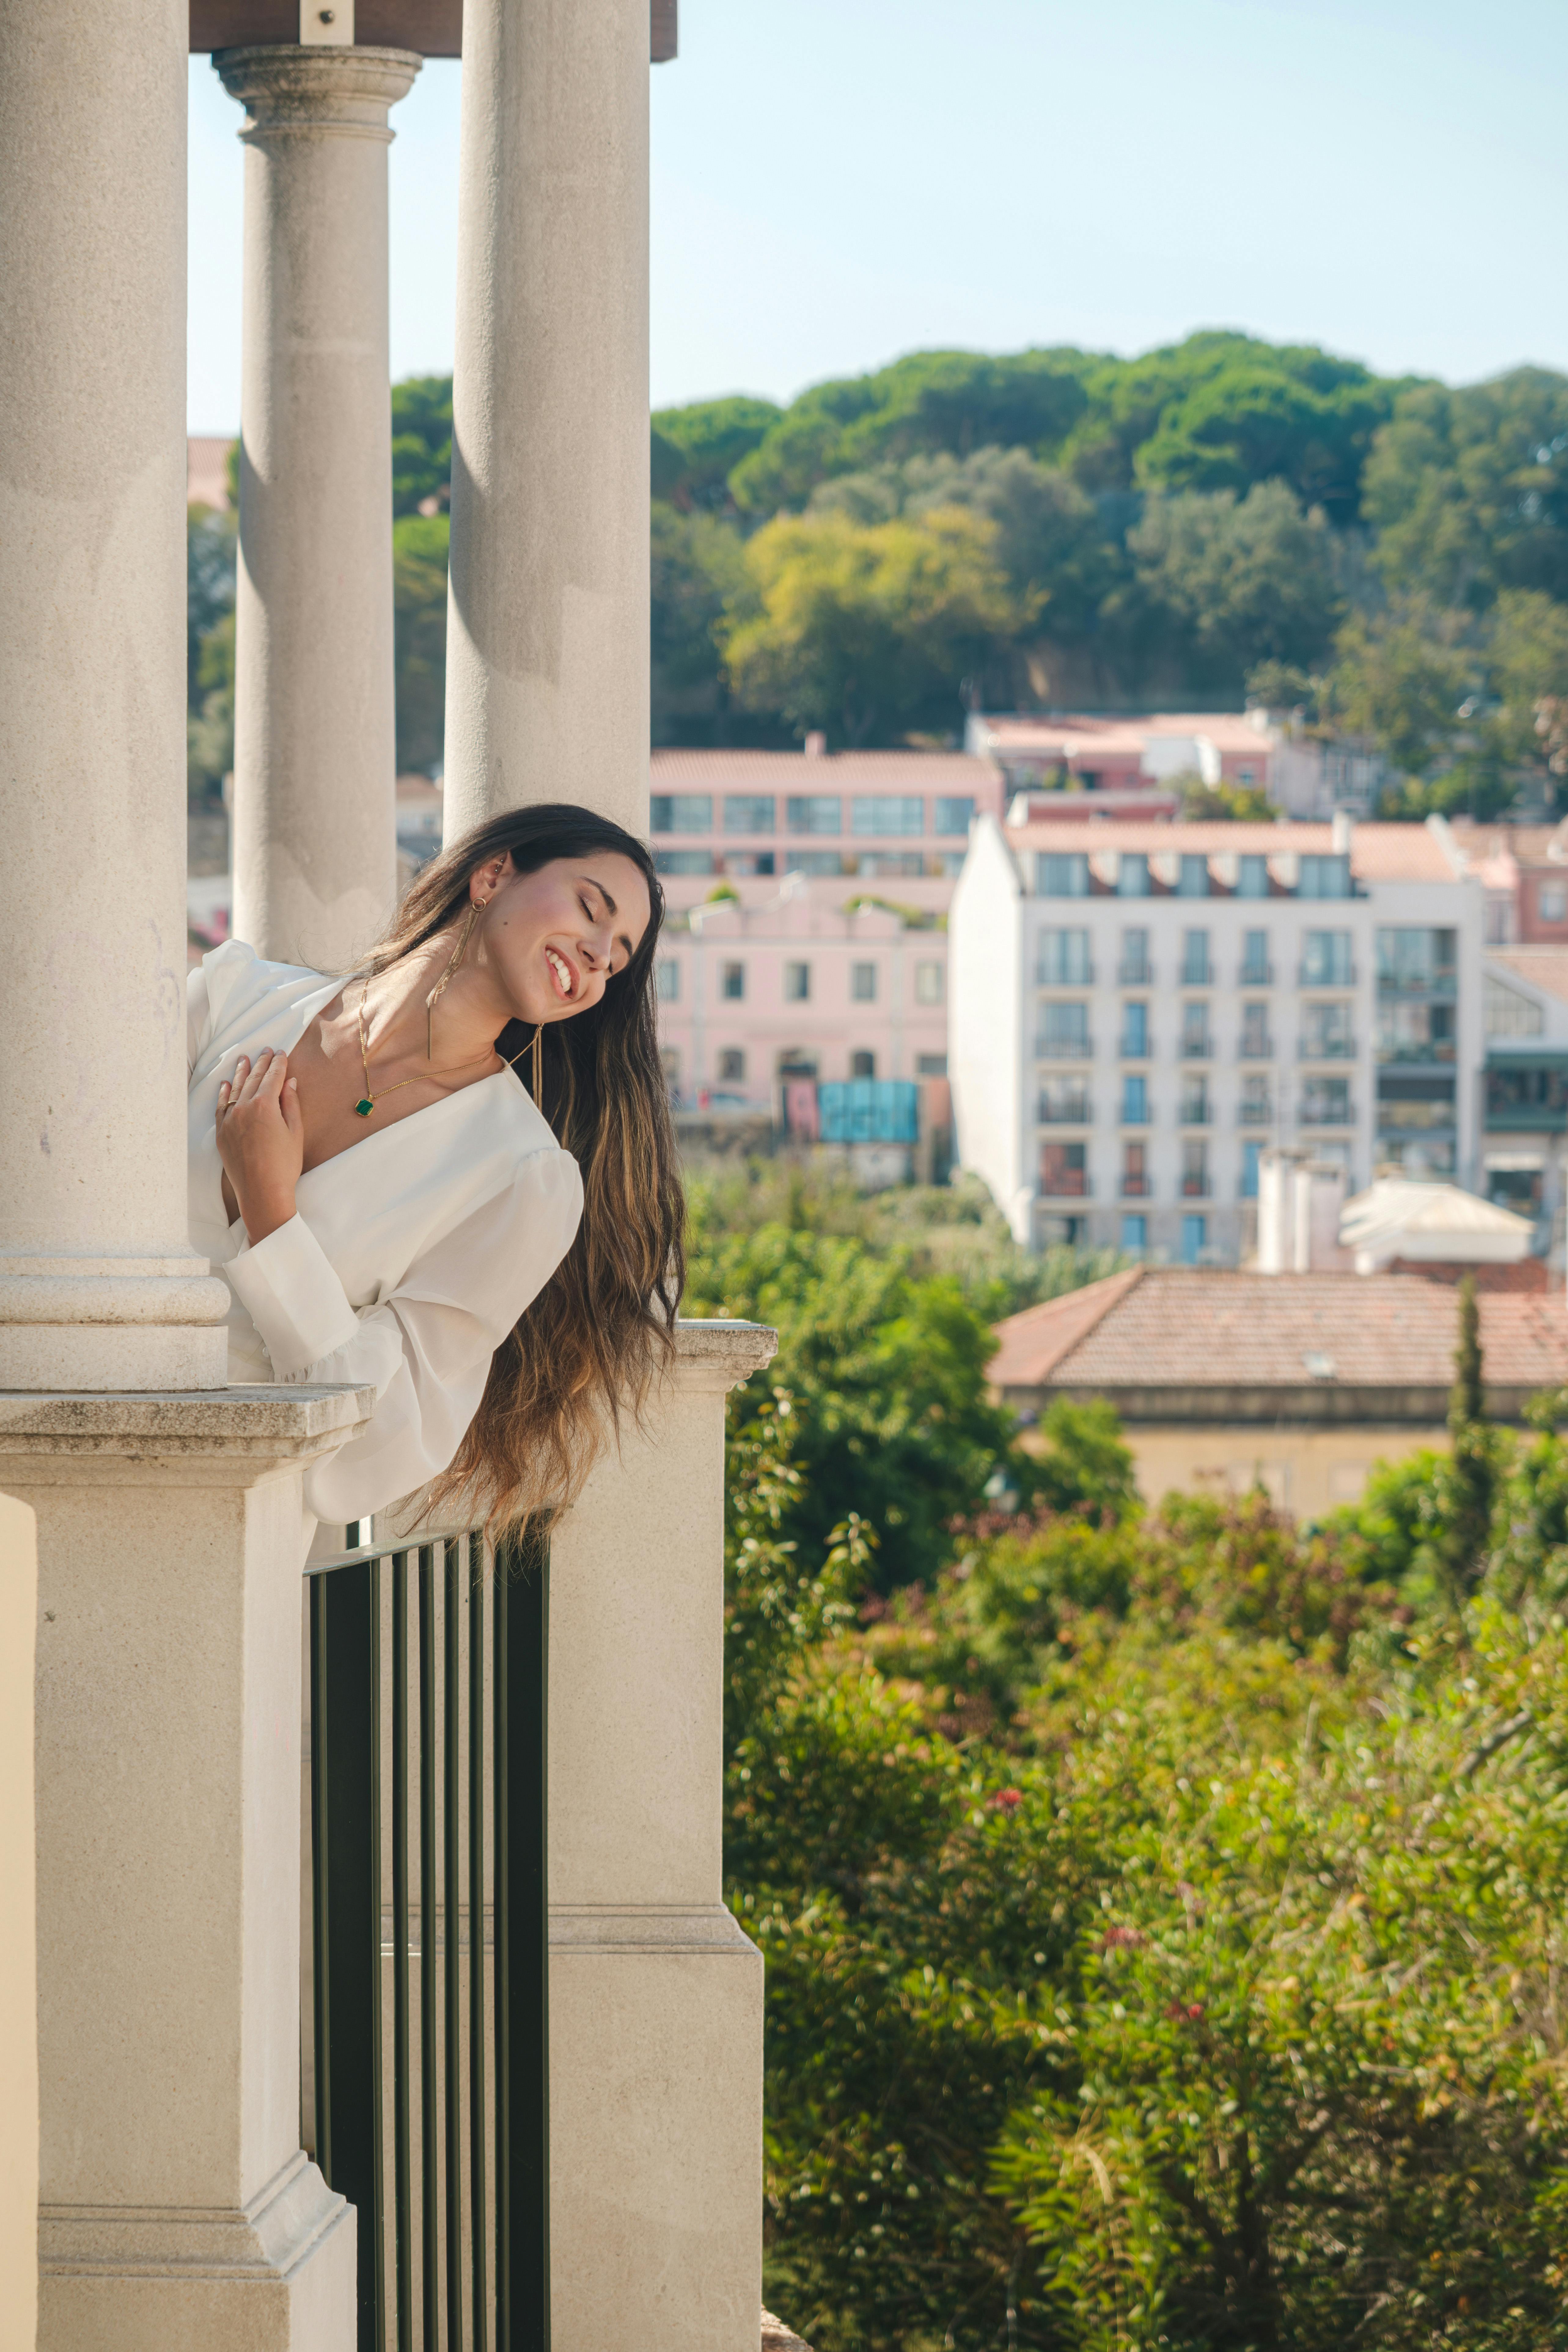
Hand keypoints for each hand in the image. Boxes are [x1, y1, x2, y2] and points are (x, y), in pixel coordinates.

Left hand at [216, 1049, 304, 1244]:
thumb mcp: (295, 1131)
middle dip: (261, 1063)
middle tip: (265, 1051)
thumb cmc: (284, 1164)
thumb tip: (289, 1082)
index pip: (272, 1077)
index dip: (278, 1064)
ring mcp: (230, 1120)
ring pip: (234, 1089)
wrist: (262, 1192)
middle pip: (253, 1079)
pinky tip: (225, 1084)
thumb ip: (291, 1103)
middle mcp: (244, 1108)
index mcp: (265, 1105)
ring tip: (243, 1059)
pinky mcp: (222, 1133)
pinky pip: (220, 1107)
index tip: (281, 1053)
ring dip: (240, 1072)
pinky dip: (223, 1093)